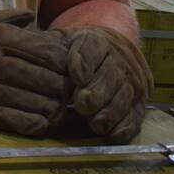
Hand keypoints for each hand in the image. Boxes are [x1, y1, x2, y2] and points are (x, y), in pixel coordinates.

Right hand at [0, 8, 69, 136]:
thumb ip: (3, 18)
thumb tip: (32, 15)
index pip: (39, 49)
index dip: (63, 60)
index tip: (75, 67)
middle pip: (37, 76)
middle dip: (61, 86)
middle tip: (76, 93)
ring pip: (23, 98)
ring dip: (49, 106)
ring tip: (64, 112)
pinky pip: (0, 117)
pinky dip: (24, 122)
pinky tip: (41, 125)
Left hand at [50, 25, 152, 143]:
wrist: (113, 49)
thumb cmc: (78, 48)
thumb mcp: (64, 39)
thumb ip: (50, 45)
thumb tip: (34, 52)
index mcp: (97, 41)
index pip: (92, 48)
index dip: (84, 62)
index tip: (76, 77)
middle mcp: (119, 60)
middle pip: (111, 75)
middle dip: (98, 92)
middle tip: (83, 105)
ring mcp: (132, 81)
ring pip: (125, 96)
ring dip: (111, 112)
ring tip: (95, 123)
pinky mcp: (139, 101)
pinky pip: (136, 115)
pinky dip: (125, 126)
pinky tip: (112, 134)